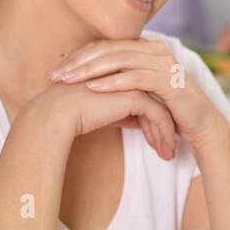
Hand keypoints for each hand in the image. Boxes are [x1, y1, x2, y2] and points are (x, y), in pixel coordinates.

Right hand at [28, 79, 179, 159]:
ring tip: (169, 155)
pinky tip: (164, 152)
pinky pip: (159, 116)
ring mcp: (135, 83)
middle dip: (166, 128)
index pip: (150, 97)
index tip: (161, 140)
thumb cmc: (76, 113)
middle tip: (170, 149)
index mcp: (125, 75)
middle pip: (159, 102)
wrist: (59, 113)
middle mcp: (132, 75)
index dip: (156, 120)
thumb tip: (141, 122)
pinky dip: (164, 134)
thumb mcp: (107, 113)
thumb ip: (125, 112)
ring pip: (163, 109)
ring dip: (167, 134)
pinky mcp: (136, 96)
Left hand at [50, 38, 229, 150]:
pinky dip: (113, 82)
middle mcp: (155, 49)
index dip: (80, 56)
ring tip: (69, 81)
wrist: (201, 124)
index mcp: (147, 47)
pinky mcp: (169, 79)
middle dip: (79, 62)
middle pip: (109, 49)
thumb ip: (121, 79)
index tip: (57, 71)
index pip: (106, 46)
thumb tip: (86, 82)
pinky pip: (135, 78)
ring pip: (120, 60)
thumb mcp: (141, 90)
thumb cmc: (169, 109)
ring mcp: (163, 63)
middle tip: (56, 75)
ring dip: (91, 70)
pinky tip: (94, 88)